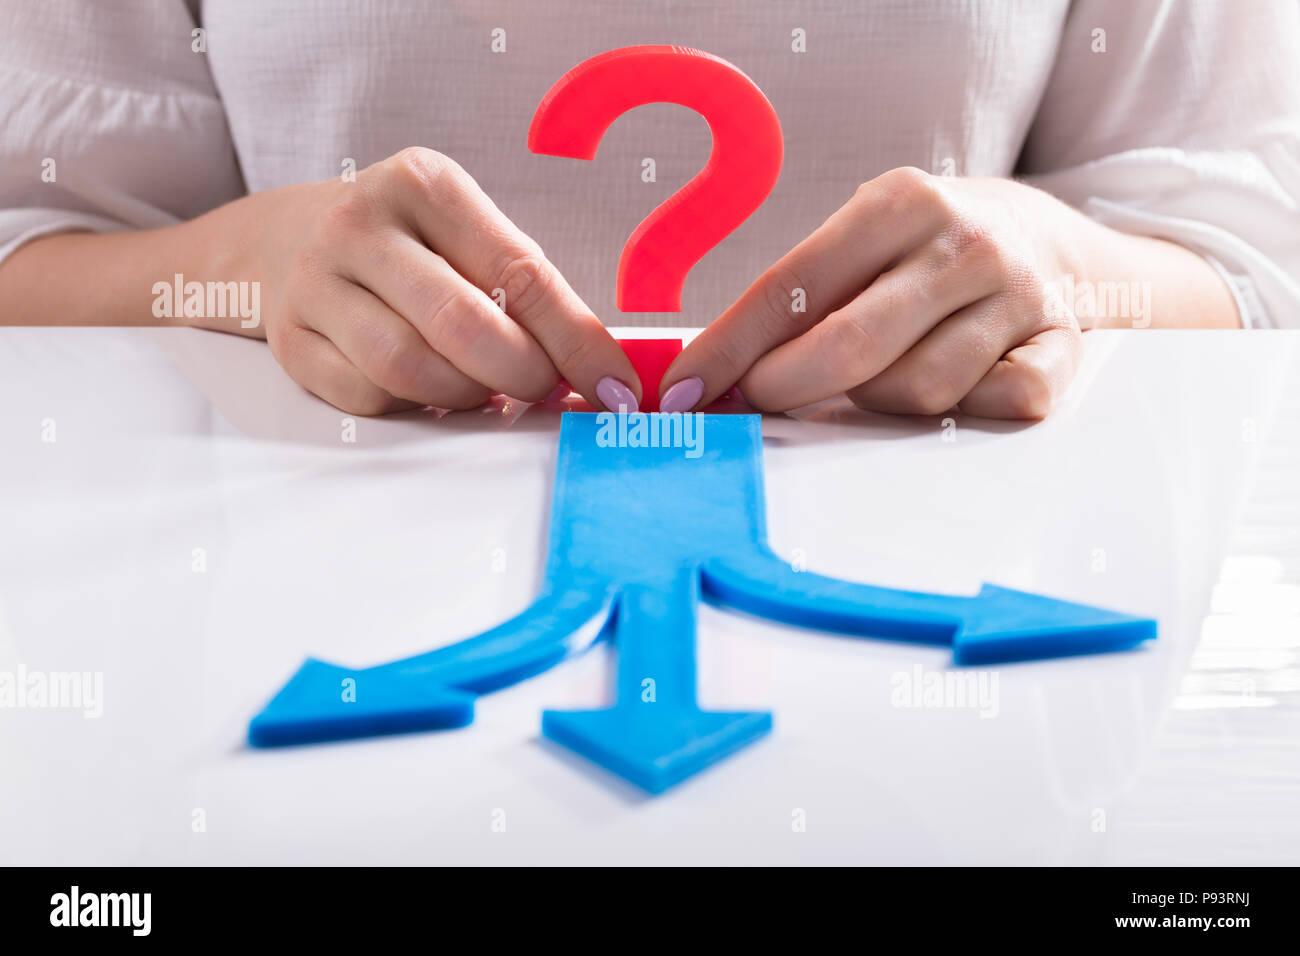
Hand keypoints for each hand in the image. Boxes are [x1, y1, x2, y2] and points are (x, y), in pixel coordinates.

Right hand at [214, 147, 639, 414]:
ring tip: (481, 385)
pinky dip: (413, 407)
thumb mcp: (470, 237)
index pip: (521, 273)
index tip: (613, 387)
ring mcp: (315, 282)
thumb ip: (530, 294)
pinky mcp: (291, 340)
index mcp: (425, 184)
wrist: (291, 239)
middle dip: (521, 374)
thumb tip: (602, 374)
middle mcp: (360, 223)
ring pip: (409, 368)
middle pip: (462, 326)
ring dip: (464, 395)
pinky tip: (426, 388)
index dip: (576, 342)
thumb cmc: (412, 246)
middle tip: (541, 388)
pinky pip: (368, 397)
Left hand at [659, 167, 1093, 418]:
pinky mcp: (1062, 345)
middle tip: (758, 401)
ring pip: (917, 391)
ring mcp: (1019, 295)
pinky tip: (958, 384)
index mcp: (900, 203)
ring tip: (881, 373)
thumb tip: (713, 375)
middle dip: (785, 387)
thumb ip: (800, 297)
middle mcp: (964, 243)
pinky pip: (998, 407)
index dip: (729, 347)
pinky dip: (966, 412)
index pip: (792, 286)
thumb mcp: (863, 241)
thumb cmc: (924, 253)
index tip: (684, 391)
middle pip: (850, 347)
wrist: (1047, 241)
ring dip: (879, 401)